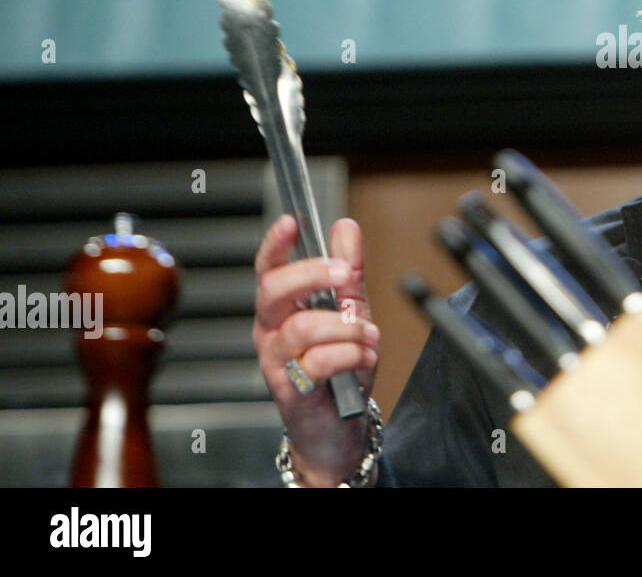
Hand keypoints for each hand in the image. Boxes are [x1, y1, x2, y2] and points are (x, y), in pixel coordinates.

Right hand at [252, 214, 380, 484]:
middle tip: (345, 274)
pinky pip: (318, 361)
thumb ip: (349, 273)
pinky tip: (363, 357)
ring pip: (302, 326)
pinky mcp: (289, 389)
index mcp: (282, 308)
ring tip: (368, 334)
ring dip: (346, 326)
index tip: (290, 221)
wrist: (339, 425)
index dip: (275, 245)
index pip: (268, 270)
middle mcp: (271, 332)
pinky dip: (350, 354)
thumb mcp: (352, 312)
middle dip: (312, 275)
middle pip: (274, 290)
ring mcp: (276, 361)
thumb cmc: (339, 368)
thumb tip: (346, 228)